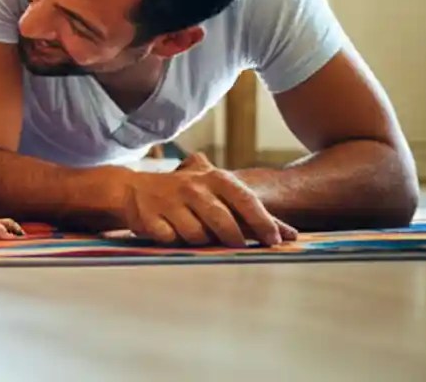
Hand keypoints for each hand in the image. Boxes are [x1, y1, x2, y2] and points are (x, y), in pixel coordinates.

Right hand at [124, 153, 298, 247]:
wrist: (133, 189)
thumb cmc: (187, 194)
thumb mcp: (217, 193)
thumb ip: (253, 214)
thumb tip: (291, 236)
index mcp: (214, 178)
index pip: (245, 200)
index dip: (262, 222)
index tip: (275, 242)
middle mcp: (193, 187)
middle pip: (223, 223)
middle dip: (233, 239)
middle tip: (235, 246)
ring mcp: (169, 201)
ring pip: (197, 237)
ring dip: (200, 242)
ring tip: (193, 232)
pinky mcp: (149, 217)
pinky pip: (172, 241)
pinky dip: (175, 241)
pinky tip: (171, 231)